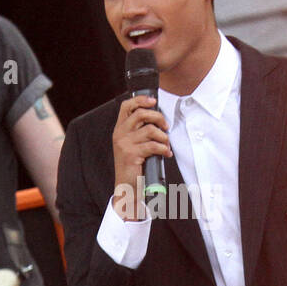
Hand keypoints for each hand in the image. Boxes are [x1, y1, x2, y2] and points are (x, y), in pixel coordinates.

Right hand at [111, 95, 170, 218]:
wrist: (126, 185)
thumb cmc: (134, 165)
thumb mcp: (133, 145)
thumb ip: (140, 132)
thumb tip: (158, 121)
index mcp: (120, 129)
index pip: (126, 106)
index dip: (140, 100)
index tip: (154, 101)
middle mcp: (120, 134)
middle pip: (141, 114)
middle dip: (158, 118)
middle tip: (166, 127)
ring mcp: (125, 144)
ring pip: (150, 130)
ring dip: (163, 137)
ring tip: (166, 145)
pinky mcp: (132, 154)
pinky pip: (154, 146)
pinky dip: (164, 149)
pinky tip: (166, 154)